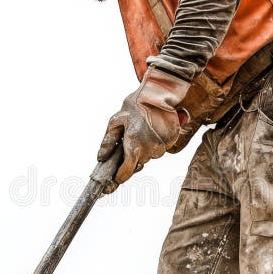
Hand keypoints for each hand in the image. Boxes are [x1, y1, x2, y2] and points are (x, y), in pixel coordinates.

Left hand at [97, 66, 189, 186]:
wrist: (158, 93)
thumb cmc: (134, 107)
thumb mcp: (115, 122)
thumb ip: (107, 142)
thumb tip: (101, 158)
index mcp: (134, 147)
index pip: (126, 172)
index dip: (119, 177)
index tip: (113, 180)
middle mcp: (149, 151)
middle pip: (137, 164)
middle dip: (131, 157)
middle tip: (129, 142)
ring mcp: (162, 147)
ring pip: (149, 156)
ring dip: (143, 149)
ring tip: (141, 132)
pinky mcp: (171, 141)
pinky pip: (159, 148)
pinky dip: (154, 142)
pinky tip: (151, 130)